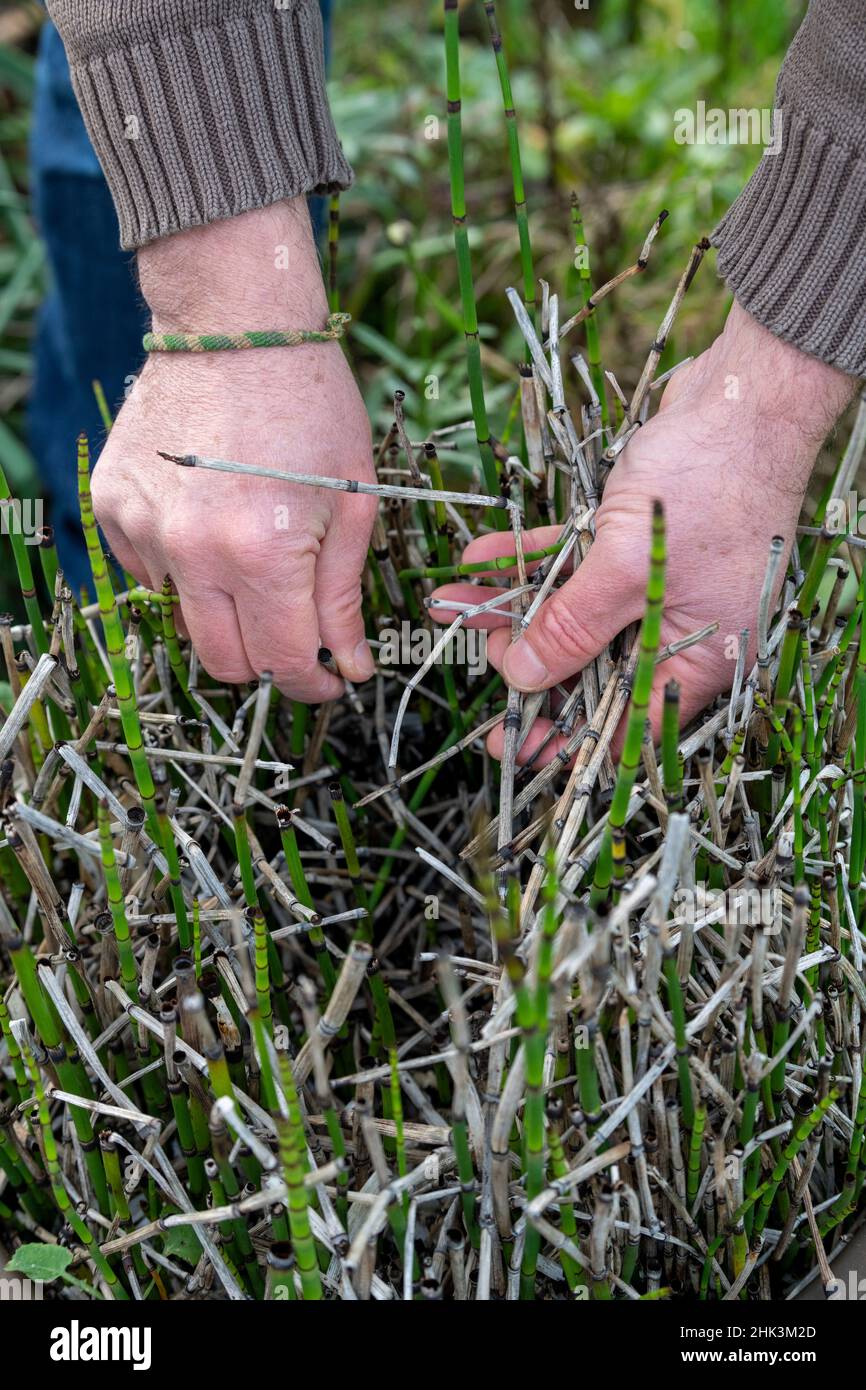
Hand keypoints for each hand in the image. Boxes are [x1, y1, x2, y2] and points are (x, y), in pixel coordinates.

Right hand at [92, 200, 376, 700]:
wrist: (234, 323)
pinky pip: (149, 570)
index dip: (313, 683)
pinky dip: (185, 565)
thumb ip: (343, 595)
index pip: (283, 663)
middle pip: (224, 661)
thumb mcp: (353, 502)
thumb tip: (351, 665)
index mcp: (262, 553)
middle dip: (268, 661)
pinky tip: (212, 518)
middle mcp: (192, 551)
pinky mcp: (113, 503)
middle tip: (296, 630)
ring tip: (254, 547)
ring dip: (225, 607)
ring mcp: (143, 527)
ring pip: (185, 617)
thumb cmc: (311, 403)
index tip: (329, 678)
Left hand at [433, 302, 854, 763]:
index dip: (565, 739)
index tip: (513, 746)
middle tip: (480, 658)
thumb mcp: (629, 569)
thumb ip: (573, 629)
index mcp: (697, 657)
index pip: (625, 722)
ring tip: (452, 607)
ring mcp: (654, 583)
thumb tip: (524, 678)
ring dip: (513, 608)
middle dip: (527, 663)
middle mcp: (676, 628)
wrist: (743, 397)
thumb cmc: (710, 487)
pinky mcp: (632, 540)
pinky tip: (480, 562)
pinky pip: (571, 565)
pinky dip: (529, 563)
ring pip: (572, 613)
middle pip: (590, 668)